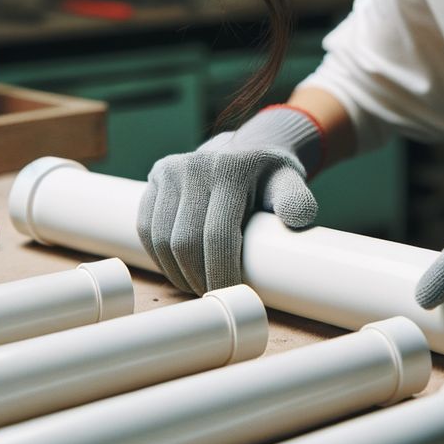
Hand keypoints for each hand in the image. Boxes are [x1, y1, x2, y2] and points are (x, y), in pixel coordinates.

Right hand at [137, 106, 321, 294]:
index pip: (218, 236)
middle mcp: (197, 166)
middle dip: (197, 278)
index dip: (221, 274)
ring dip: (175, 271)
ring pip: (160, 238)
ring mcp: (172, 169)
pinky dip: (157, 254)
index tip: (229, 295)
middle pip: (185, 241)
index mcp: (232, 170)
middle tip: (211, 294)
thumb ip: (298, 201)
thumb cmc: (271, 178)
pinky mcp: (157, 176)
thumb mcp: (291, 183)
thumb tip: (296, 221)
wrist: (248, 149)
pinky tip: (175, 266)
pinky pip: (146, 226)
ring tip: (194, 284)